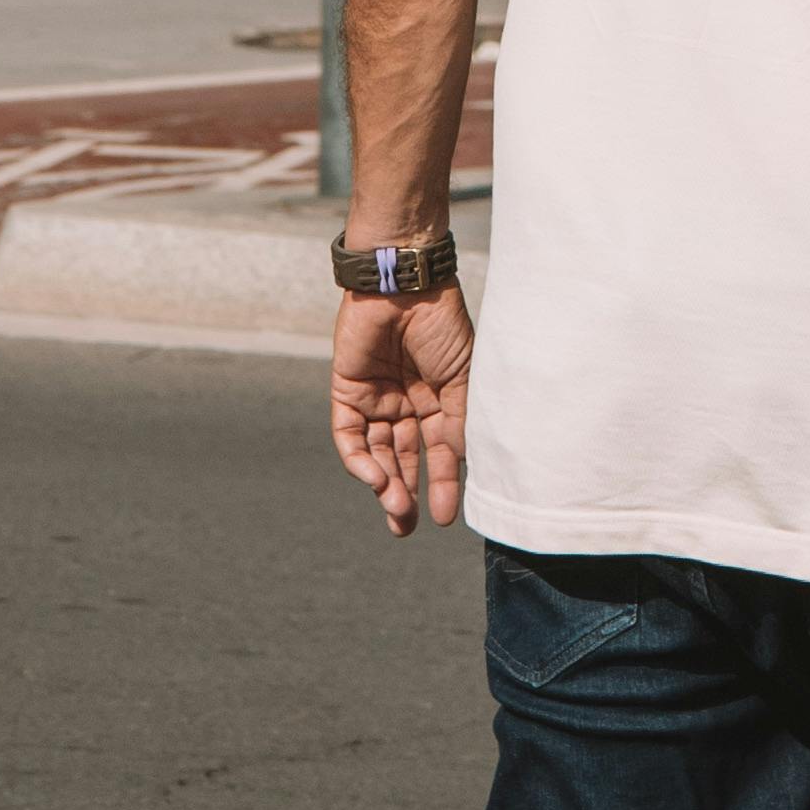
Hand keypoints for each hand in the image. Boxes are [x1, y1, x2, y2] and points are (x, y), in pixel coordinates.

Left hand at [330, 284, 473, 539]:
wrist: (406, 284)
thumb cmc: (442, 325)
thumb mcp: (463, 380)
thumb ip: (458, 423)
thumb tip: (459, 469)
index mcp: (437, 400)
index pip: (437, 452)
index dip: (441, 485)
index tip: (445, 516)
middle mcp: (405, 403)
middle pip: (402, 459)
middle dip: (405, 494)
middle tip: (407, 525)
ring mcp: (375, 398)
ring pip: (376, 453)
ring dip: (384, 484)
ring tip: (396, 510)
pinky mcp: (347, 391)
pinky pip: (349, 436)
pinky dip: (359, 461)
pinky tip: (375, 479)